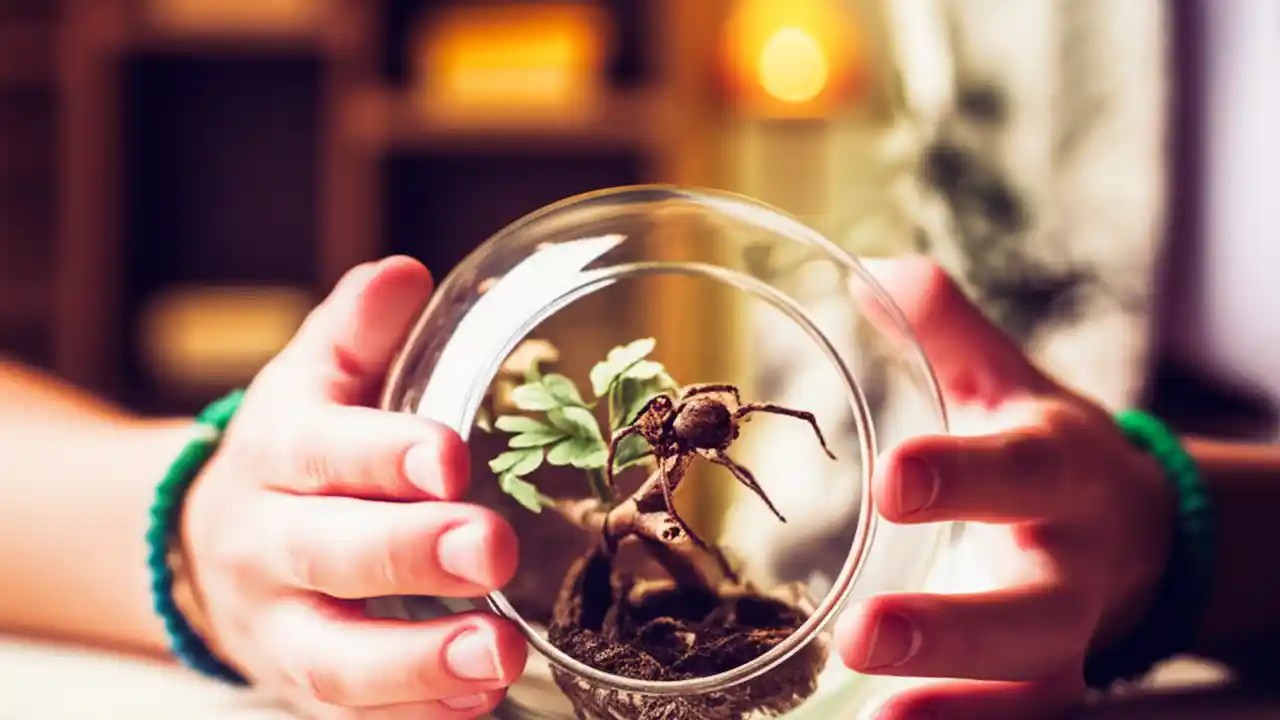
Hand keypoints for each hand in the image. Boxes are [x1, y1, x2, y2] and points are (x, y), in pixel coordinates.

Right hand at [181, 257, 526, 718]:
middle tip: (494, 551)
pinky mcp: (305, 684)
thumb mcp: (312, 379)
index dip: (381, 454)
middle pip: (328, 553)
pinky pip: (352, 713)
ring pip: (333, 657)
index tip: (448, 457)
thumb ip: (356, 332)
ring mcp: (282, 624)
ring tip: (500, 659)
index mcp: (277, 450)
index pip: (322, 449)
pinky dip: (415, 715)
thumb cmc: (294, 449)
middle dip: (411, 554)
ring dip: (417, 663)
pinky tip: (479, 705)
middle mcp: (268, 541)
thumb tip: (405, 274)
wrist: (207, 544)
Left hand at [836, 258, 1174, 718]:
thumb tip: (874, 272)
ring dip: (954, 706)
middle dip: (952, 626)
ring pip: (1025, 686)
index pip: (1017, 471)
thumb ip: (949, 331)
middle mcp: (1070, 563)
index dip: (961, 477)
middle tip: (866, 633)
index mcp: (1059, 470)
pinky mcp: (1040, 686)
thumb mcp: (1009, 382)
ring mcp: (1061, 639)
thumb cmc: (1045, 449)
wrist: (1135, 530)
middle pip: (1027, 608)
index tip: (892, 479)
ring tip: (878, 717)